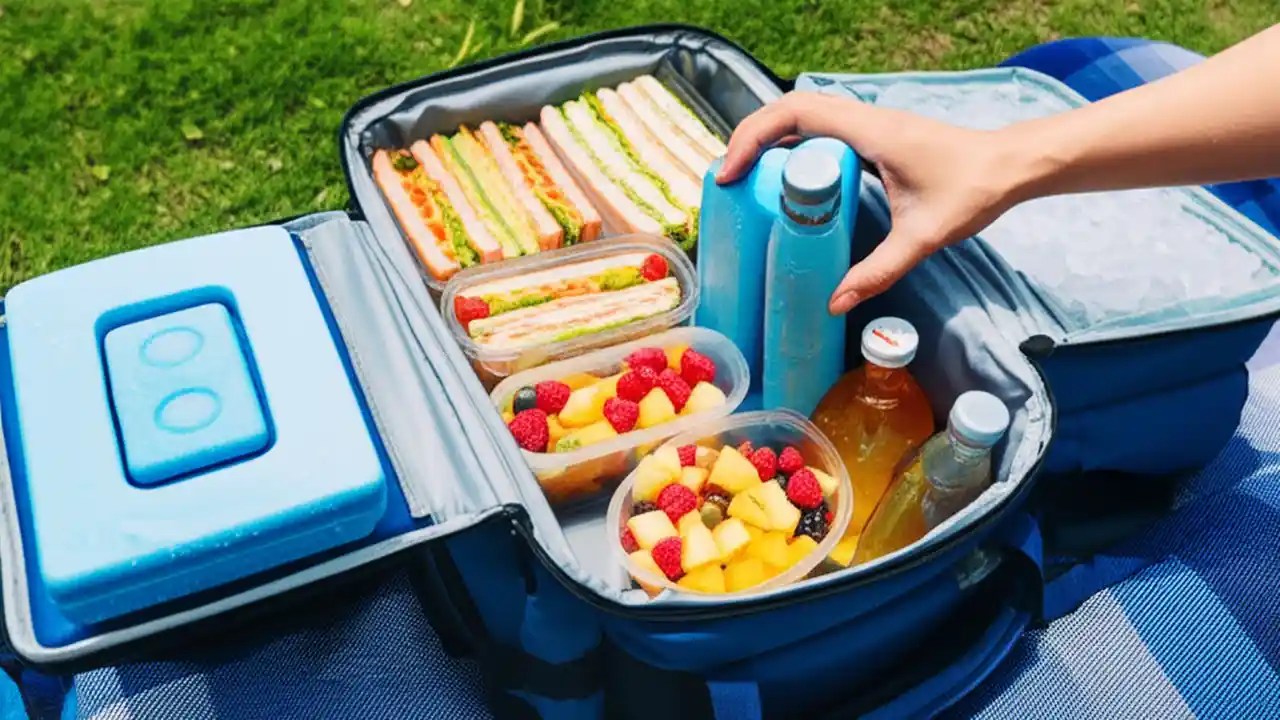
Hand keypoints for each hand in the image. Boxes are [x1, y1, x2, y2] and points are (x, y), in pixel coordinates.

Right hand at [718, 92, 1028, 313]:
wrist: (1011, 166)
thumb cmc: (972, 191)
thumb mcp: (922, 237)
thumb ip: (878, 271)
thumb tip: (834, 303)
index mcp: (870, 131)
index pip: (795, 113)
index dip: (753, 137)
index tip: (730, 172)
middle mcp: (865, 118)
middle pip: (789, 109)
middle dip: (750, 138)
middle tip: (726, 179)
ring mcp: (870, 123)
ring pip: (804, 115)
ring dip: (770, 139)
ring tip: (745, 178)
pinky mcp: (875, 135)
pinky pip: (822, 129)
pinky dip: (794, 145)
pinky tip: (786, 181)